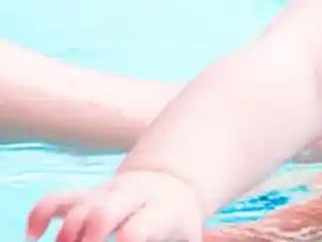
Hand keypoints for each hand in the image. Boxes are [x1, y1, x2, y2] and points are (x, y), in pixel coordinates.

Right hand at [27, 170, 202, 241]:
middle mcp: (131, 198)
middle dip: (88, 238)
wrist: (171, 184)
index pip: (140, 228)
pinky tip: (35, 235)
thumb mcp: (187, 239)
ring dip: (65, 233)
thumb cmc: (177, 224)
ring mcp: (106, 194)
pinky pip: (57, 199)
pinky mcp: (86, 195)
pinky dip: (40, 214)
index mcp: (161, 212)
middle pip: (103, 212)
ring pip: (78, 205)